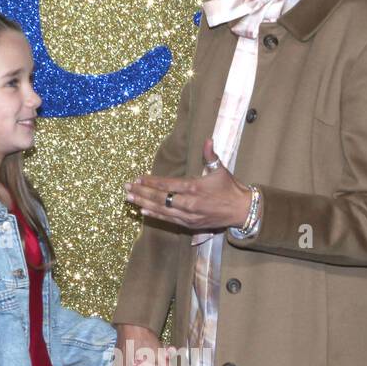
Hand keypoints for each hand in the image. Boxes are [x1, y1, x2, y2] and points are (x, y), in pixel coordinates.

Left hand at [124, 138, 250, 232]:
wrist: (240, 211)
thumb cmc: (230, 189)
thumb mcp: (220, 170)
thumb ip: (210, 155)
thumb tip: (207, 140)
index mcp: (194, 188)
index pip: (167, 185)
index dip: (151, 182)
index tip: (137, 178)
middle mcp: (189, 203)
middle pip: (160, 198)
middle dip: (141, 192)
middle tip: (126, 188)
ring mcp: (188, 216)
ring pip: (161, 210)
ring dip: (143, 203)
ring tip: (129, 198)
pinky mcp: (189, 225)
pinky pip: (168, 220)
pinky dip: (155, 215)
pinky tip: (143, 211)